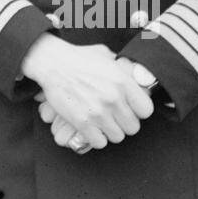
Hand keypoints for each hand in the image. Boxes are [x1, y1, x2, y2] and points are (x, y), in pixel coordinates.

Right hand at [34, 58, 155, 154]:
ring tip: (102, 122)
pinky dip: (96, 138)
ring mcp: (98, 112)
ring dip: (110, 131)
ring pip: (117, 137)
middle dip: (124, 123)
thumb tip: (134, 74)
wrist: (51, 63)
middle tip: (114, 116)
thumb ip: (122, 68)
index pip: (146, 110)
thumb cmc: (78, 57)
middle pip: (133, 127)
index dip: (138, 111)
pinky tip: (91, 127)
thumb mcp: (106, 55)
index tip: (131, 109)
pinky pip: (99, 142)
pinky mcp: (82, 122)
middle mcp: (113, 98)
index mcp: (123, 81)